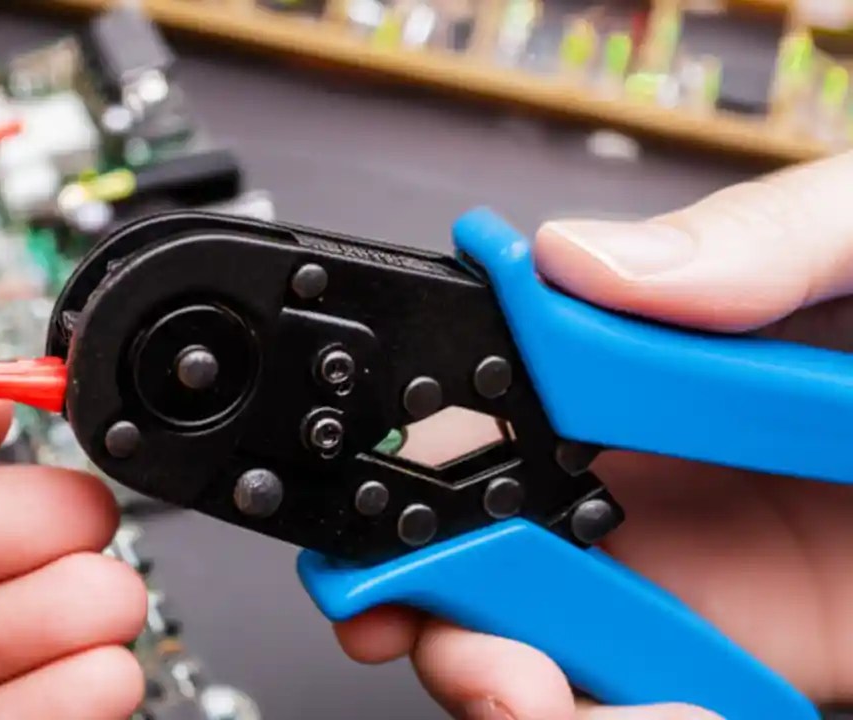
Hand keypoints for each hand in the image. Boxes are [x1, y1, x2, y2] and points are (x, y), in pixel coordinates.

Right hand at [332, 152, 852, 719]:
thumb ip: (749, 242)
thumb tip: (578, 260)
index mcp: (657, 354)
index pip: (494, 397)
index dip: (416, 456)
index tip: (381, 503)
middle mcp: (656, 467)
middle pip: (490, 541)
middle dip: (433, 600)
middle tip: (427, 627)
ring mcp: (700, 574)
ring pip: (550, 645)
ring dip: (517, 688)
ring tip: (538, 695)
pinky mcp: (761, 655)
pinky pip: (648, 703)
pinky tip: (663, 714)